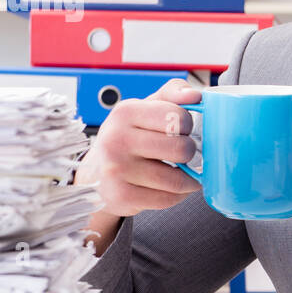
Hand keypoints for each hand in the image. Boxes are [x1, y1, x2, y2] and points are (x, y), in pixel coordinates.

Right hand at [73, 78, 202, 217]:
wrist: (97, 172)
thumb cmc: (129, 137)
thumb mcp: (146, 108)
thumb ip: (173, 93)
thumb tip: (194, 95)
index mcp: (125, 112)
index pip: (179, 118)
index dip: (188, 126)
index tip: (181, 130)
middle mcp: (117, 140)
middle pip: (181, 149)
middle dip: (189, 153)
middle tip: (182, 153)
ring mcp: (116, 170)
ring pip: (177, 179)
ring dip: (187, 178)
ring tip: (180, 172)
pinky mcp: (121, 196)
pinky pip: (167, 199)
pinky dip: (175, 195)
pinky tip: (168, 187)